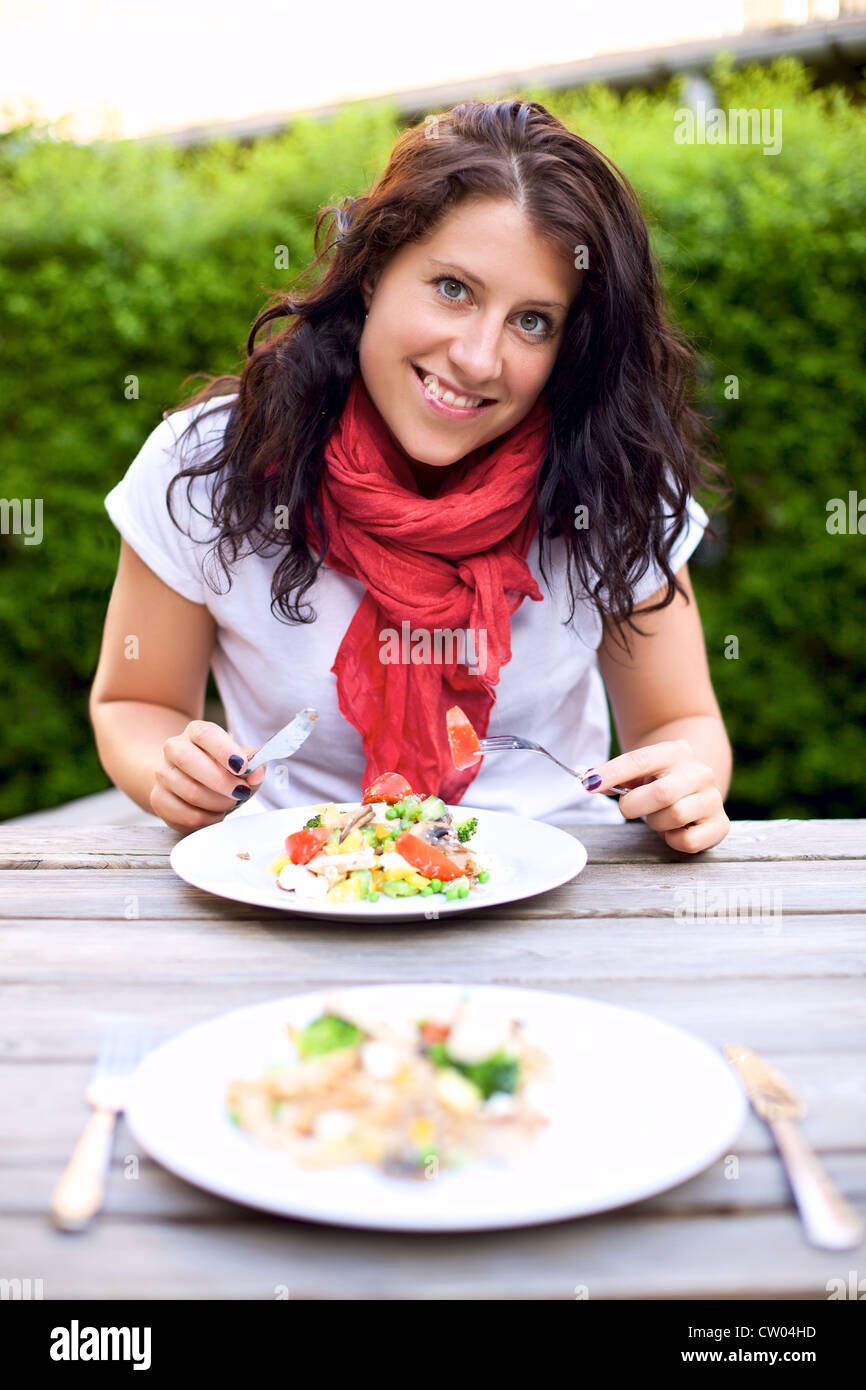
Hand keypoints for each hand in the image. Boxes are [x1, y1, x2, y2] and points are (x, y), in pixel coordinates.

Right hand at [150, 720, 267, 831]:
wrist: (188, 779)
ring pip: (190, 791)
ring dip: (218, 803)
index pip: (205, 734)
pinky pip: (185, 814)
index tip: (242, 767)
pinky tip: (215, 813)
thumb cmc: (220, 768)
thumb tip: (257, 773)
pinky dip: (207, 819)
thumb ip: (253, 764)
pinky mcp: (159, 799)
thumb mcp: (240, 761)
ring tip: (230, 803)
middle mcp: (174, 748)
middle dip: (221, 781)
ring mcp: (163, 774)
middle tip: (241, 792)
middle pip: (188, 761)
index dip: (224, 750)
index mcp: (195, 732)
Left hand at [583, 739, 729, 852]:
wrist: (696, 787)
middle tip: (630, 808)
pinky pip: (689, 841)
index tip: (588, 784)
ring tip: (658, 817)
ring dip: (656, 823)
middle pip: (663, 792)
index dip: (612, 773)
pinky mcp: (720, 825)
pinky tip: (674, 830)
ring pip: (676, 816)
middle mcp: (699, 772)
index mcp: (676, 752)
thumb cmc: (659, 780)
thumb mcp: (640, 772)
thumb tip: (588, 781)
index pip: (640, 760)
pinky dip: (673, 840)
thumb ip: (616, 776)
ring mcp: (713, 798)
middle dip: (636, 806)